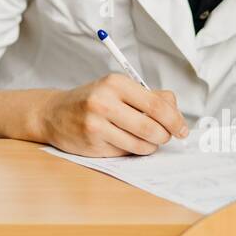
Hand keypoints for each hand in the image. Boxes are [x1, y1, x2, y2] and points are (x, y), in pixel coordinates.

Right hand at [39, 74, 187, 156]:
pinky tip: (126, 141)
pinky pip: (126, 152)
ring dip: (150, 146)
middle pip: (152, 127)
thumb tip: (176, 111)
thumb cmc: (92, 100)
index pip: (156, 104)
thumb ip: (149, 96)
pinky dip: (133, 150)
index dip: (175, 120)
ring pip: (141, 144)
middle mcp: (104, 102)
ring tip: (146, 139)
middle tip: (166, 137)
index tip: (182, 129)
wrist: (53, 113)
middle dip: (165, 136)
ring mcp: (96, 124)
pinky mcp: (92, 144)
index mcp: (115, 83)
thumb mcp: (117, 89)